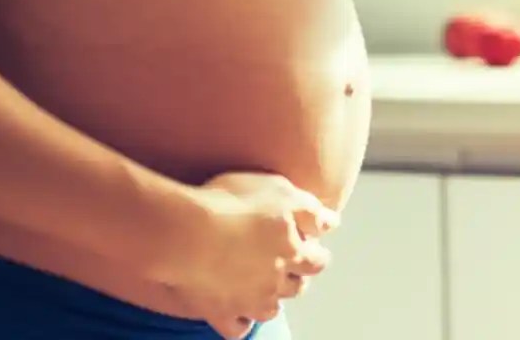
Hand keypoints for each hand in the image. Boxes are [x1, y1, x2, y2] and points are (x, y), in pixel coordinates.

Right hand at [159, 173, 338, 338]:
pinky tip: (236, 311)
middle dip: (295, 277)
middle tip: (286, 266)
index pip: (317, 261)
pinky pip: (236, 329)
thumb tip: (333, 223)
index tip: (313, 248)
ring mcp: (247, 301)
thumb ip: (311, 210)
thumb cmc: (233, 204)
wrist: (186, 232)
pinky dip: (240, 322)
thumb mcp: (281, 191)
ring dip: (271, 300)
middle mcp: (275, 281)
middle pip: (295, 288)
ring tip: (263, 288)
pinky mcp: (219, 313)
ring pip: (269, 311)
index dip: (316, 255)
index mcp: (292, 251)